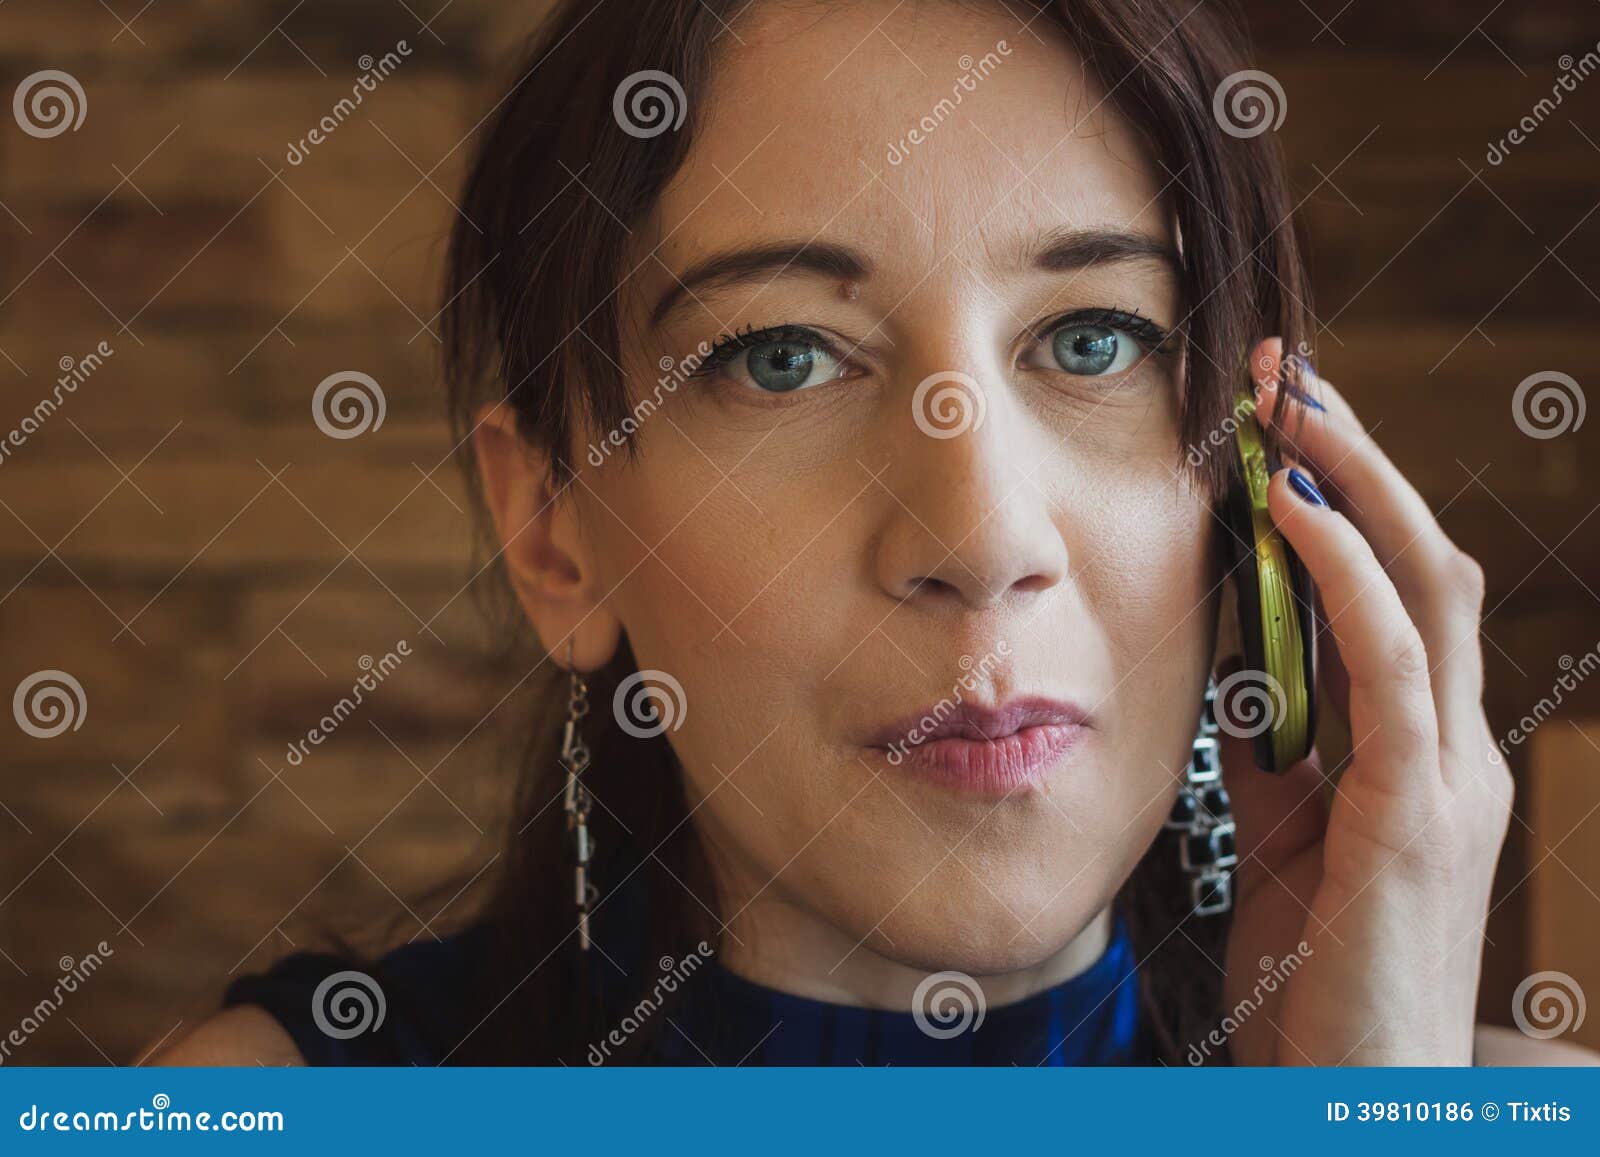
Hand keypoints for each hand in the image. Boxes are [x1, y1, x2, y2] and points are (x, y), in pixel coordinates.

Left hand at [1215, 337, 1511, 1065]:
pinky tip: (1295, 513)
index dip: (1348, 499)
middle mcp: (1454, 747)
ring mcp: (1451, 775)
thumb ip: (1275, 761)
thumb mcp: (1284, 844)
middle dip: (1358, 459)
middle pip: (1425, 561)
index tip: (1280, 426)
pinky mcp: (1421, 812)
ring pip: (1427, 587)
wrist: (1349, 1092)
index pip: (1397, 592)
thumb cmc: (1320, 976)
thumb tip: (1242, 685)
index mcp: (1421, 749)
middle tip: (1287, 377)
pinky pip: (1391, 664)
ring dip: (1358, 484)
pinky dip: (1348, 575)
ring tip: (1292, 408)